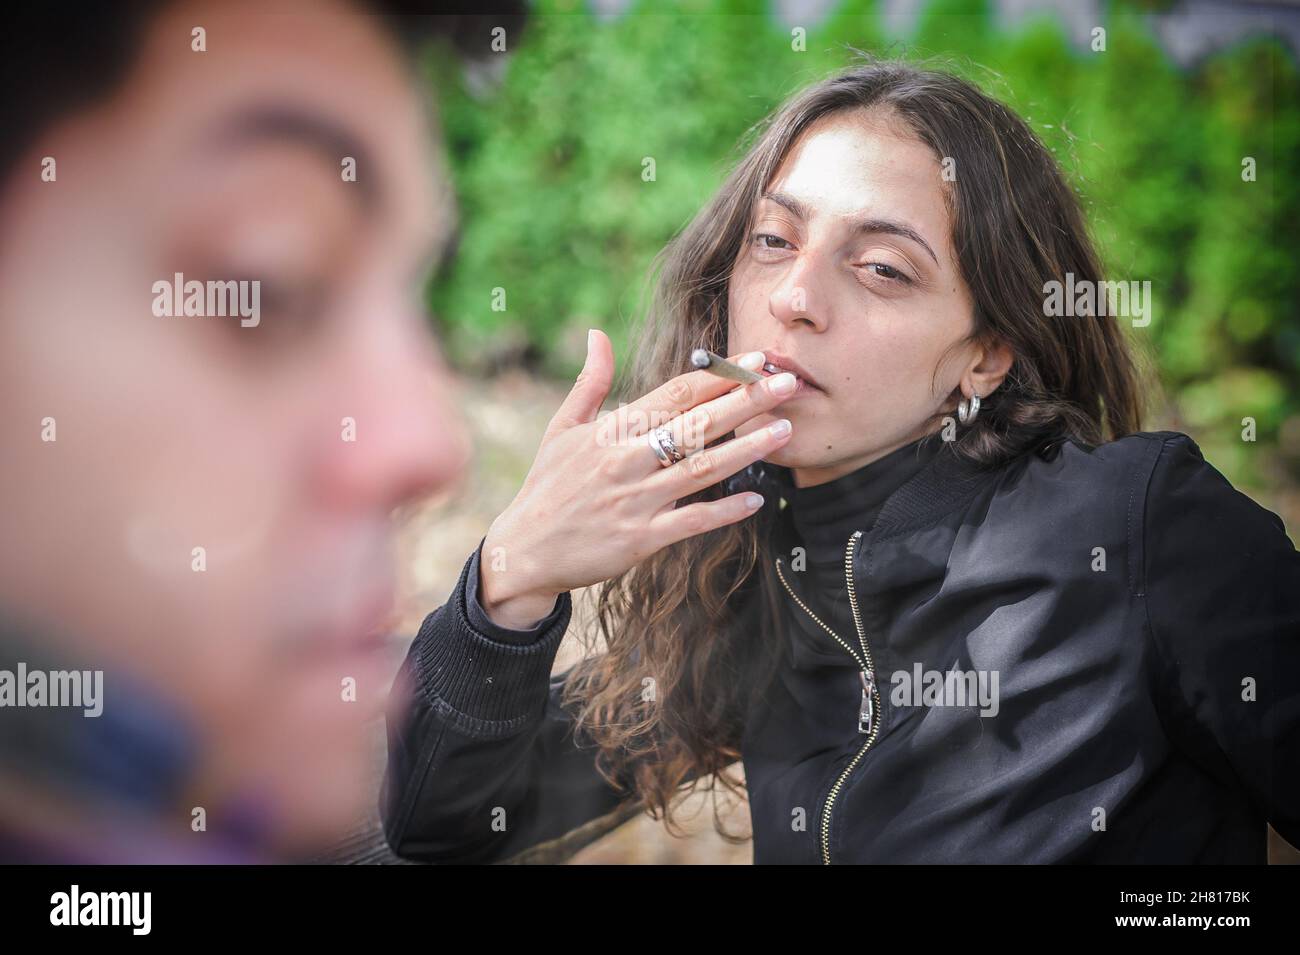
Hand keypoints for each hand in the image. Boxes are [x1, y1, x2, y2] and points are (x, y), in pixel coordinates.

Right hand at [478, 328, 795, 628]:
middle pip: (696, 425)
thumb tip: (598, 334)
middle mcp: (626, 462)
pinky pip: (691, 522)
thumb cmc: (547, 486)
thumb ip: (589, 382)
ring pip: (701, 470)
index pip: (675, 395)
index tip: (754, 359)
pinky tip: (757, 498)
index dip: (717, 376)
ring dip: (746, 450)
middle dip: (745, 403)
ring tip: (785, 430)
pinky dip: (724, 511)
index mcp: (611, 432)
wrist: (523, 552)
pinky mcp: (640, 541)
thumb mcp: (561, 429)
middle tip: (788, 382)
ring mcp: (635, 502)